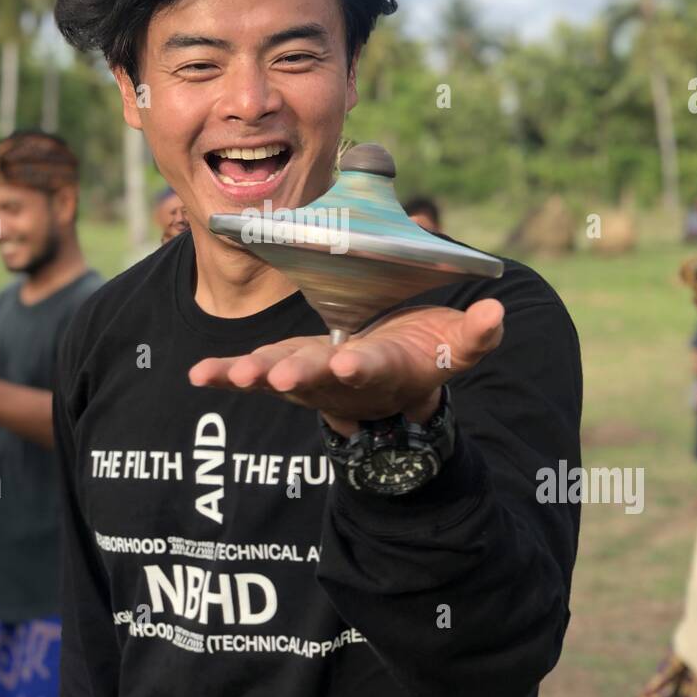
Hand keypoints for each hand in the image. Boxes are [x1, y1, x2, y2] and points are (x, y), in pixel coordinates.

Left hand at [189, 300, 504, 435]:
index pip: (373, 366)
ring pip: (278, 378)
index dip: (361, 366)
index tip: (349, 362)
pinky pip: (249, 375)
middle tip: (278, 377)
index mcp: (383, 367)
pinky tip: (198, 374)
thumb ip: (477, 335)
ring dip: (254, 376)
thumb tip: (497, 315)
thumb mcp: (456, 346)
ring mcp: (308, 377)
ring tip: (230, 375)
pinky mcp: (283, 368)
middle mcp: (341, 378)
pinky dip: (225, 374)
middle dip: (299, 375)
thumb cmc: (424, 353)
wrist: (390, 381)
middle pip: (318, 377)